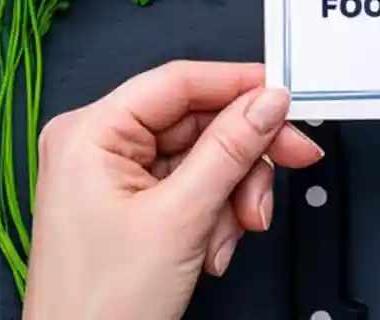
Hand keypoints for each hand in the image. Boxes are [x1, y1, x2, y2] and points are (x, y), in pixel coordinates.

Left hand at [23, 61, 322, 319]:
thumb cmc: (99, 306)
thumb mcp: (181, 218)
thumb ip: (230, 150)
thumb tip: (267, 101)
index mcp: (90, 132)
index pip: (179, 82)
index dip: (240, 86)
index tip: (287, 98)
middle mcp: (97, 146)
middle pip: (199, 122)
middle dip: (243, 159)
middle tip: (290, 162)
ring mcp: (113, 177)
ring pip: (204, 158)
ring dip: (232, 196)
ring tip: (236, 232)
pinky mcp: (131, 206)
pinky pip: (193, 188)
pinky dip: (216, 215)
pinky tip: (214, 247)